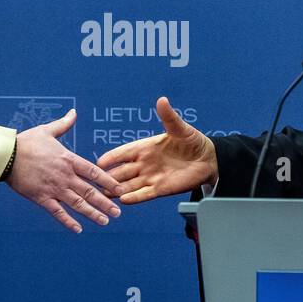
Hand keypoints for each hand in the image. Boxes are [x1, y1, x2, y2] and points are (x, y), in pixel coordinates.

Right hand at [8, 108, 122, 232]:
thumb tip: (74, 112)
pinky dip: (68, 221)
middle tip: (118, 212)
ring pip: (78, 204)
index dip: (109, 182)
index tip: (120, 190)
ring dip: (92, 213)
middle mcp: (65, 175)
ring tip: (105, 221)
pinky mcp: (41, 197)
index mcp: (68, 159)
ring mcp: (54, 188)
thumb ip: (64, 124)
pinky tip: (78, 229)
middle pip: (90, 191)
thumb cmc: (26, 141)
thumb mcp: (47, 130)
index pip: (94, 172)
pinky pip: (57, 212)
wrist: (6, 155)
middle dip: (106, 202)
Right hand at [97, 96, 217, 203]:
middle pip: (122, 171)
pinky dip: (134, 197)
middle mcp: (144, 163)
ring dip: (117, 189)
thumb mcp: (180, 128)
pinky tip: (123, 201)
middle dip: (109, 177)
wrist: (207, 160)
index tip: (99, 162)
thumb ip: (168, 117)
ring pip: (129, 184)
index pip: (123, 153)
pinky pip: (144, 194)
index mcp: (145, 147)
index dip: (112, 157)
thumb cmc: (192, 141)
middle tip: (95, 182)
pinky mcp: (160, 189)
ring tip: (104, 194)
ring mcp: (150, 177)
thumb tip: (162, 100)